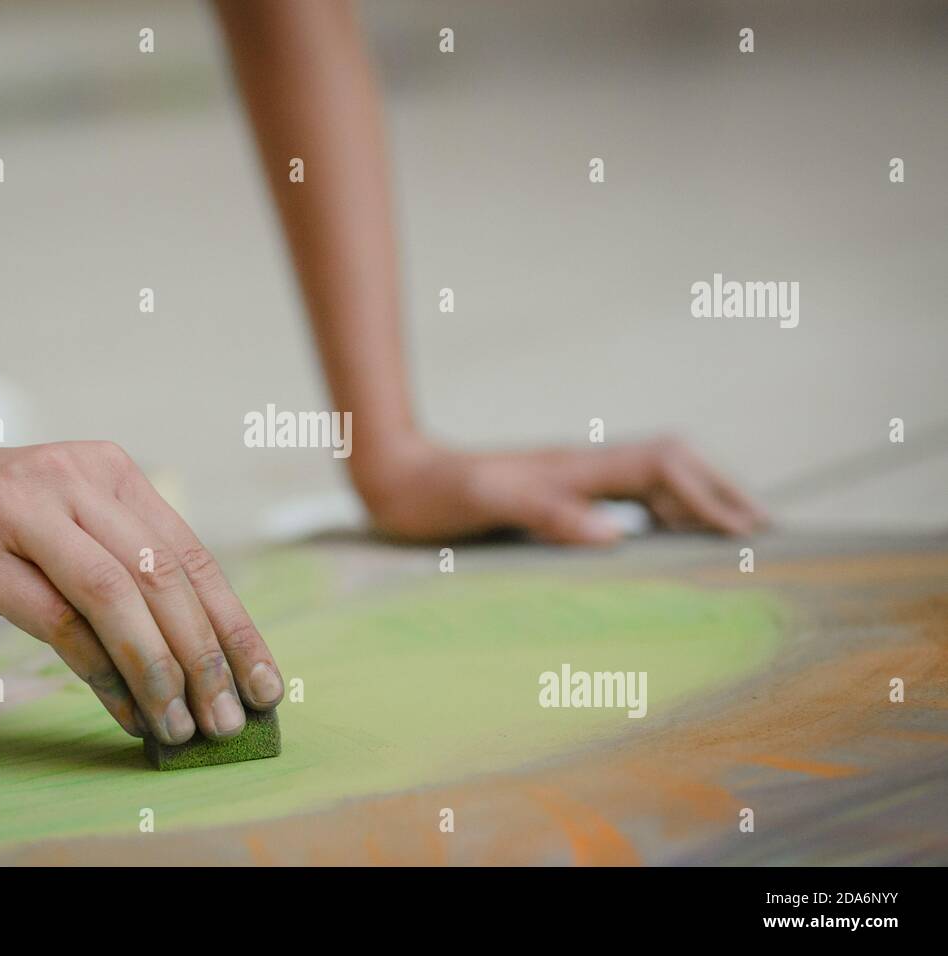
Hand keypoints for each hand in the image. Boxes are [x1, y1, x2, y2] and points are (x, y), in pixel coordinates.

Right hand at [0, 437, 283, 744]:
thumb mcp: (61, 520)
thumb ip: (119, 566)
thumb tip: (191, 657)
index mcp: (109, 471)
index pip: (192, 554)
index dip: (235, 624)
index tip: (267, 684)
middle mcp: (75, 481)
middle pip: (164, 575)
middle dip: (208, 657)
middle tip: (231, 720)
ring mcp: (23, 512)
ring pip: (117, 595)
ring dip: (160, 670)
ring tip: (184, 726)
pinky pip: (57, 621)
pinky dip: (101, 672)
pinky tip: (127, 711)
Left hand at [352, 435, 767, 543]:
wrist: (395, 477)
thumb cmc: (434, 492)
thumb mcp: (485, 501)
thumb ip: (546, 512)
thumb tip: (615, 535)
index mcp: (574, 467)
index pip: (662, 468)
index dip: (709, 494)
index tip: (747, 527)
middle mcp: (579, 467)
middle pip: (670, 466)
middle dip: (719, 492)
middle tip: (764, 529)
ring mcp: (569, 478)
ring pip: (651, 481)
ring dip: (694, 501)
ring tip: (732, 533)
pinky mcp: (554, 494)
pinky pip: (623, 498)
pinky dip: (658, 513)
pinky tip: (663, 536)